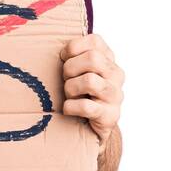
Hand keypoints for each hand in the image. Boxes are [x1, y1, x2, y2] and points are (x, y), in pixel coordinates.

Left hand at [60, 33, 124, 147]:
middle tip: (65, 79)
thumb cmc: (81, 94)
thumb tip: (55, 48)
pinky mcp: (110, 115)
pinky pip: (87, 106)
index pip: (95, 41)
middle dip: (70, 69)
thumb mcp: (79, 72)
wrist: (93, 128)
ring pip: (90, 81)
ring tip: (69, 95)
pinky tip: (68, 109)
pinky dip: (71, 107)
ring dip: (71, 88)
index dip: (74, 48)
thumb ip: (73, 56)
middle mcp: (116, 75)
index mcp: (109, 60)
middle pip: (93, 59)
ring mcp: (115, 95)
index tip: (64, 59)